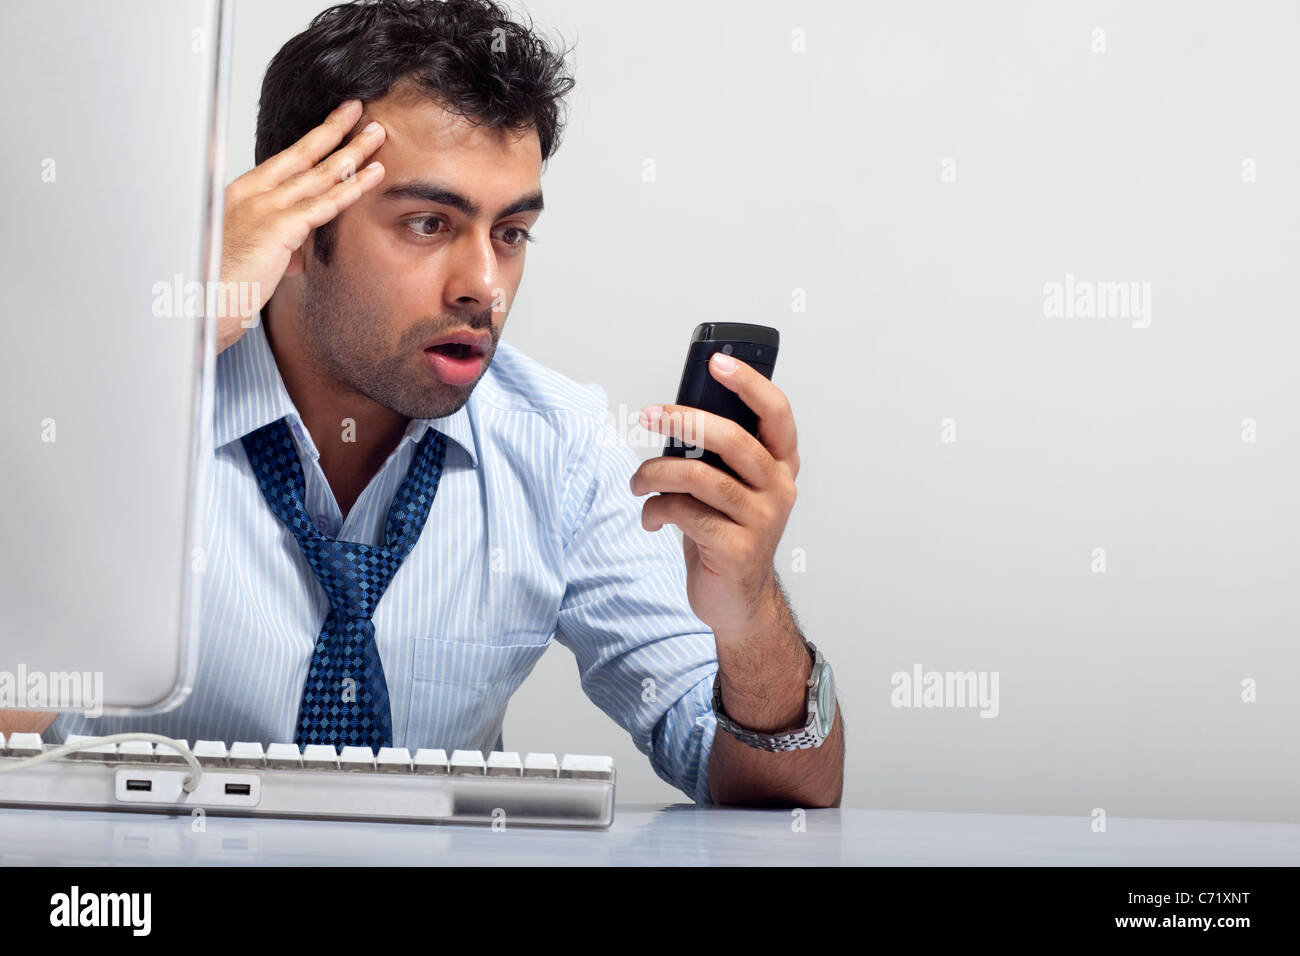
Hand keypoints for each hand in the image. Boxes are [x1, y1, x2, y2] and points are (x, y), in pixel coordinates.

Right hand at [216, 99, 385, 352]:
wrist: (198, 303)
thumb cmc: (219, 287)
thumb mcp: (250, 259)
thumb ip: (276, 248)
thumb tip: (295, 255)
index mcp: (242, 197)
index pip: (284, 161)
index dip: (311, 141)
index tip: (332, 125)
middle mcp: (252, 194)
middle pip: (302, 154)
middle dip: (333, 128)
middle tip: (357, 109)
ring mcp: (265, 207)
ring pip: (319, 172)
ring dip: (352, 150)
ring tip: (377, 133)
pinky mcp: (279, 227)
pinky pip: (326, 203)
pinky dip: (353, 186)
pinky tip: (374, 173)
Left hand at [628, 352, 799, 649]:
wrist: (736, 601)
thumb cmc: (725, 533)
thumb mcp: (728, 488)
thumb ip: (716, 455)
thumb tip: (673, 416)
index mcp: (781, 465)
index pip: (775, 412)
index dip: (749, 383)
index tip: (717, 361)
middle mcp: (779, 488)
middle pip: (732, 438)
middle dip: (683, 420)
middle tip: (649, 415)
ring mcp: (762, 520)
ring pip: (700, 477)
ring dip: (655, 473)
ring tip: (637, 481)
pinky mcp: (737, 548)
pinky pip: (685, 513)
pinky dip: (656, 509)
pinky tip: (650, 517)